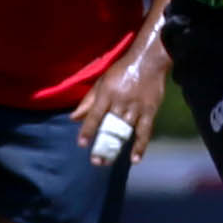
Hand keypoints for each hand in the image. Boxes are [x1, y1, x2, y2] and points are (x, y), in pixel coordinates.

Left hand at [69, 50, 165, 165]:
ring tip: (108, 162)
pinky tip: (135, 159)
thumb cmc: (122, 71)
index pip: (95, 115)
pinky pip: (144, 132)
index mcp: (107, 94)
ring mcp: (136, 108)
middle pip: (110, 127)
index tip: (82, 144)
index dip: (88, 130)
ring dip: (117, 148)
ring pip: (125, 131)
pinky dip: (140, 146)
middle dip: (102, 145)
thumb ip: (88, 101)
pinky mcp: (149, 112)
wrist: (148, 61)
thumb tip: (73, 118)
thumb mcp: (101, 81)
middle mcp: (120, 103)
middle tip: (96, 161)